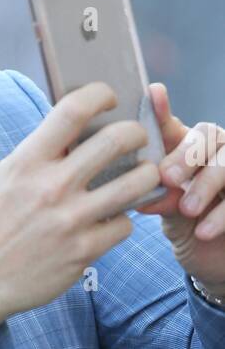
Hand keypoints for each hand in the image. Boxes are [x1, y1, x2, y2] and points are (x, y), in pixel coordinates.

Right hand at [0, 81, 161, 338]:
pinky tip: (110, 221)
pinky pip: (125, 225)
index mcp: (26, 162)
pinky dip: (122, 220)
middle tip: (136, 139)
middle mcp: (50, 187)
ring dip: (146, 175)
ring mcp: (70, 221)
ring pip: (136, 184)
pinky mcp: (83, 252)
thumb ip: (37, 155)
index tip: (108, 99)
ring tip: (141, 175)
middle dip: (136, 133)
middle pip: (117, 140)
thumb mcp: (2, 179)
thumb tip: (75, 129)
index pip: (73, 110)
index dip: (100, 95)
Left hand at [134, 82, 224, 294]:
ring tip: (186, 209)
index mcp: (185, 147)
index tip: (153, 94)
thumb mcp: (167, 210)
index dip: (162, 109)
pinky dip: (222, 214)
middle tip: (167, 176)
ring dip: (205, 184)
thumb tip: (133, 192)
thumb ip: (156, 196)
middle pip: (207, 135)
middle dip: (186, 154)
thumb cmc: (185, 224)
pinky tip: (205, 231)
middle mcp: (214, 150)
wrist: (215, 253)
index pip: (172, 124)